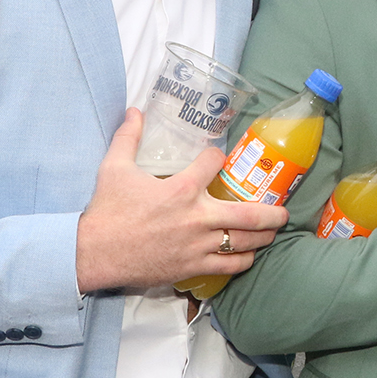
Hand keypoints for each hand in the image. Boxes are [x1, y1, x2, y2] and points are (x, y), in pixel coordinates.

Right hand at [75, 109, 289, 292]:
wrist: (92, 253)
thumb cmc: (105, 210)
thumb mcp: (114, 168)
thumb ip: (128, 137)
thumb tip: (134, 110)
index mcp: (182, 190)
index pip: (214, 163)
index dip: (218, 156)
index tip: (219, 156)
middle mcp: (197, 218)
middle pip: (249, 214)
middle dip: (273, 213)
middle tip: (284, 211)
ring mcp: (198, 245)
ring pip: (244, 243)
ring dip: (263, 237)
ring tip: (273, 233)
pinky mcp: (192, 266)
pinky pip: (227, 266)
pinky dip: (243, 262)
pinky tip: (249, 256)